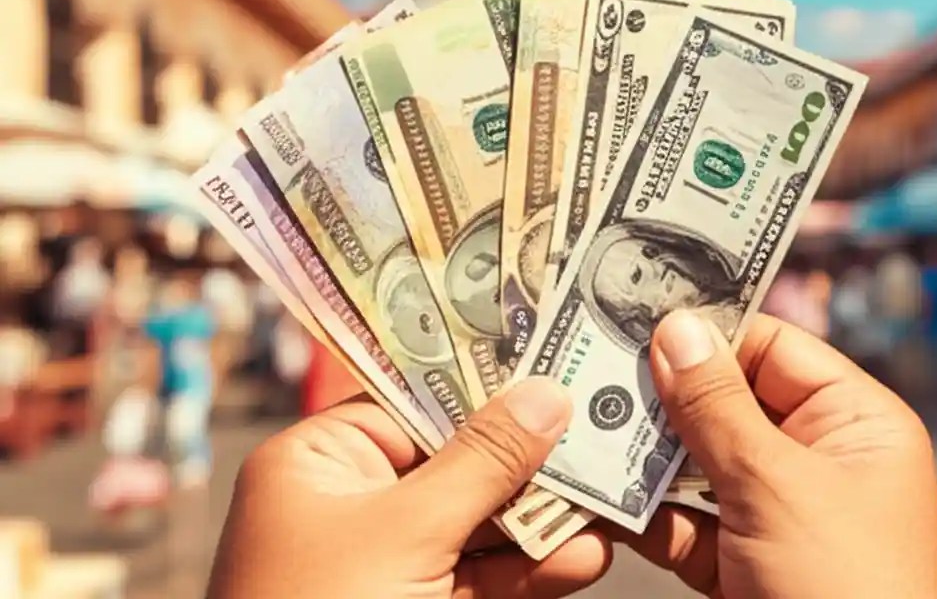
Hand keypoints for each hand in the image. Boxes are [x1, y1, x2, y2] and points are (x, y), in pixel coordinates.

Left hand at [209, 378, 611, 598]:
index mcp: (319, 464)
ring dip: (545, 520)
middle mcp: (351, 504)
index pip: (414, 402)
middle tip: (602, 439)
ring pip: (478, 525)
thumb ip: (482, 462)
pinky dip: (530, 571)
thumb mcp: (406, 532)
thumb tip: (545, 395)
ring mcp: (387, 562)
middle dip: (531, 461)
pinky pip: (481, 578)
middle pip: (457, 461)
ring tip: (610, 506)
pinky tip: (583, 559)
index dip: (487, 387)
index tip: (558, 366)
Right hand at [620, 311, 936, 597]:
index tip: (636, 310)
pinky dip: (645, 515)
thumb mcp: (779, 485)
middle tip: (590, 366)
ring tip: (582, 427)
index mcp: (853, 423)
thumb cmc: (850, 588)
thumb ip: (719, 408)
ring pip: (698, 465)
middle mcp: (817, 459)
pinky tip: (596, 497)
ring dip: (643, 456)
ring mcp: (777, 515)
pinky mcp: (743, 565)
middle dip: (662, 394)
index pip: (773, 348)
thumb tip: (677, 330)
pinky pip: (686, 524)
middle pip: (727, 403)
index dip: (709, 329)